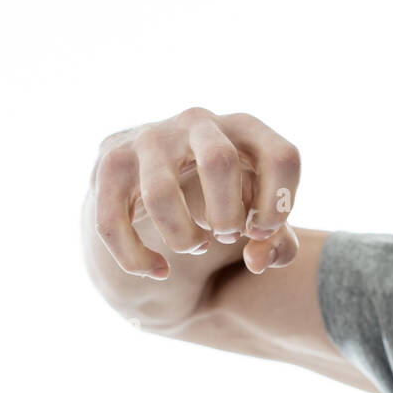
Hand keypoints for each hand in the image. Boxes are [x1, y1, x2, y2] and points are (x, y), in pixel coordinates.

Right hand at [91, 106, 301, 278]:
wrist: (157, 180)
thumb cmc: (224, 198)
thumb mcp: (258, 216)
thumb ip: (277, 244)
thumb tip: (256, 260)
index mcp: (246, 127)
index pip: (282, 156)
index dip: (278, 204)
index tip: (263, 232)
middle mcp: (198, 122)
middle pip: (219, 161)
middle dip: (227, 215)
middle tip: (228, 236)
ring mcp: (149, 137)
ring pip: (160, 193)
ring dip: (183, 236)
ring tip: (195, 246)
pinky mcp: (110, 162)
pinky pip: (112, 220)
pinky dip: (137, 258)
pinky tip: (159, 271)